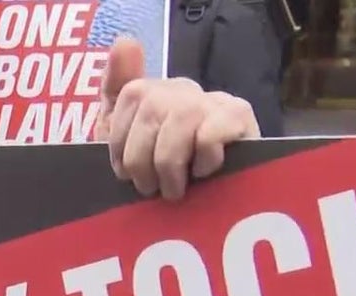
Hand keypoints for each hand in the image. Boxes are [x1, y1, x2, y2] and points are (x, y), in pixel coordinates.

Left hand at [93, 38, 260, 200]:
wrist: (219, 195)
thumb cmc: (164, 173)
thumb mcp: (126, 141)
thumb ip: (115, 91)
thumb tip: (125, 41)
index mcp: (152, 91)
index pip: (129, 97)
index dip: (119, 145)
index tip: (125, 173)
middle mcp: (182, 88)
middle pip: (151, 110)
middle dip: (141, 160)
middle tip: (149, 188)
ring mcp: (213, 99)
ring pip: (180, 120)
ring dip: (169, 165)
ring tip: (173, 189)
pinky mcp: (240, 117)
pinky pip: (210, 134)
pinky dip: (202, 160)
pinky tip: (204, 172)